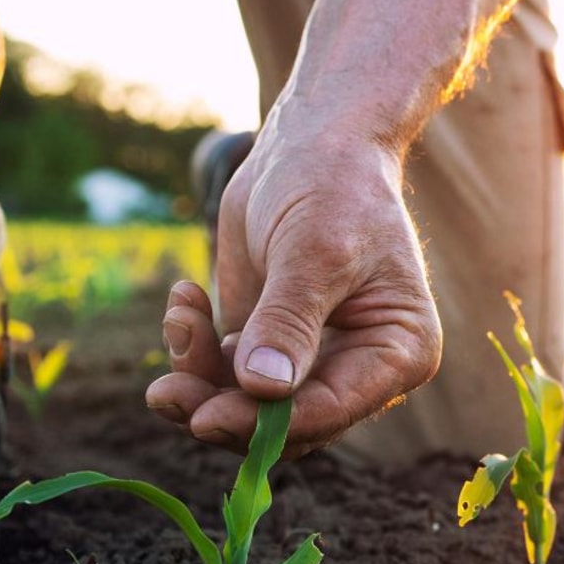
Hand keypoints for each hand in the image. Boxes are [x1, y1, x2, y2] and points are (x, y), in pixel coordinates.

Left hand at [145, 126, 440, 456]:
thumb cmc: (335, 185)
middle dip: (222, 409)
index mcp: (397, 352)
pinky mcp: (265, 342)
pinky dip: (193, 346)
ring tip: (179, 318)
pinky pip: (221, 373)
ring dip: (199, 377)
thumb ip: (288, 320)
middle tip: (165, 394)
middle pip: (285, 423)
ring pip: (245, 406)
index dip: (268, 423)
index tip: (208, 416)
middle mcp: (359, 368)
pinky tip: (184, 296)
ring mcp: (309, 359)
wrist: (314, 140)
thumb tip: (264, 388)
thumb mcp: (315, 250)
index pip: (331, 409)